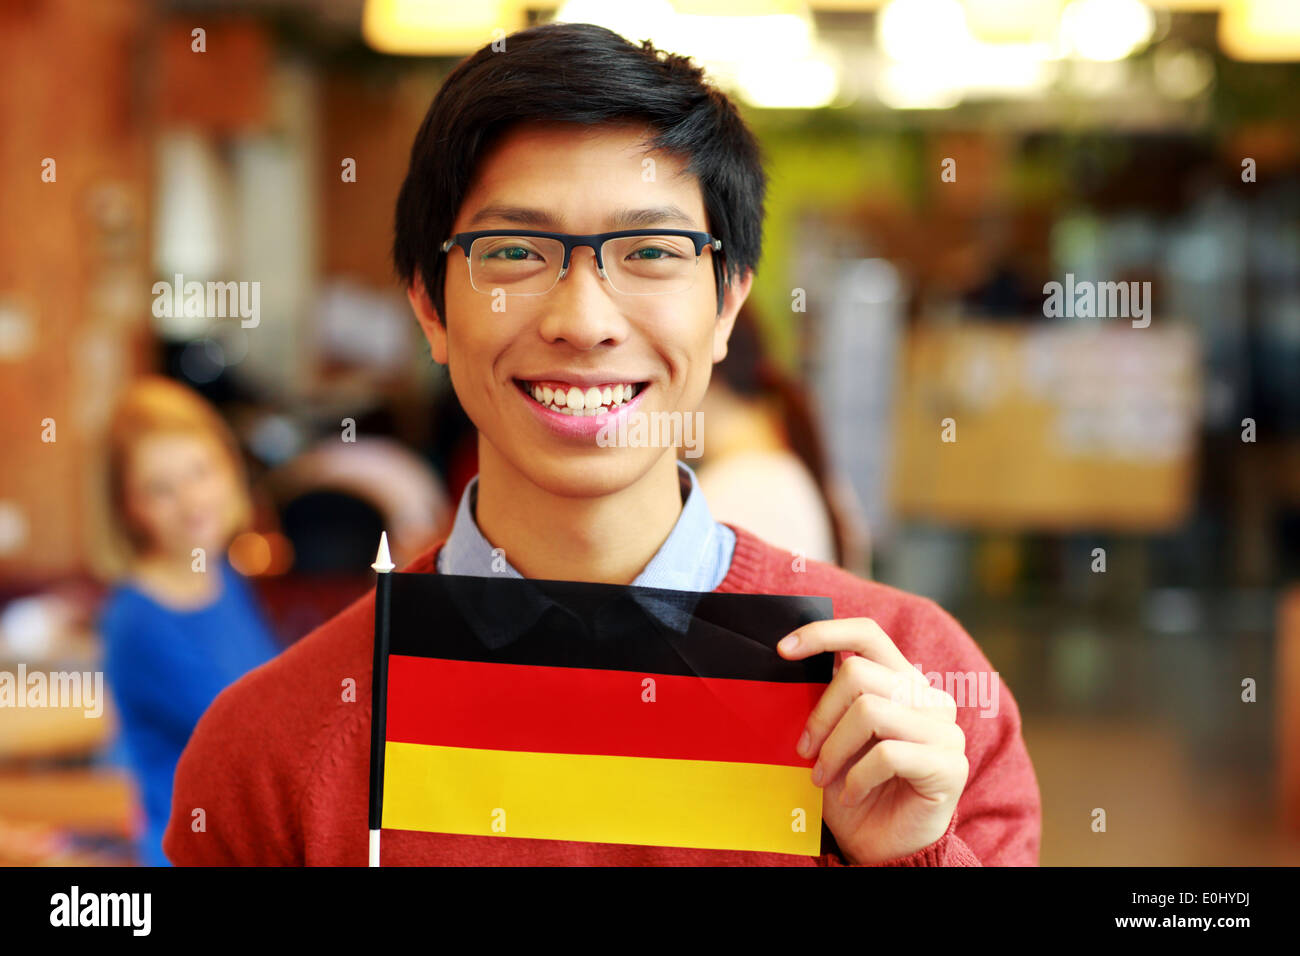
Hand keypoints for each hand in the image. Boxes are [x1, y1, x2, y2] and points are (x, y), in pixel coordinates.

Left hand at [778, 618, 968, 863]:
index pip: (867, 635)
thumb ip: (827, 702)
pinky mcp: (949, 765)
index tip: (784, 649)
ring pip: (869, 711)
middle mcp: (929, 698)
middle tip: (804, 750)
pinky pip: (887, 754)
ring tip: (822, 776)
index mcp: (902, 682)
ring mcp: (944, 730)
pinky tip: (851, 795)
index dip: (825, 634)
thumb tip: (790, 666)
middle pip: (858, 674)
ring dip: (834, 750)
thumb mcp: (832, 738)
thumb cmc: (853, 787)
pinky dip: (857, 778)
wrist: (882, 846)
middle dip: (820, 714)